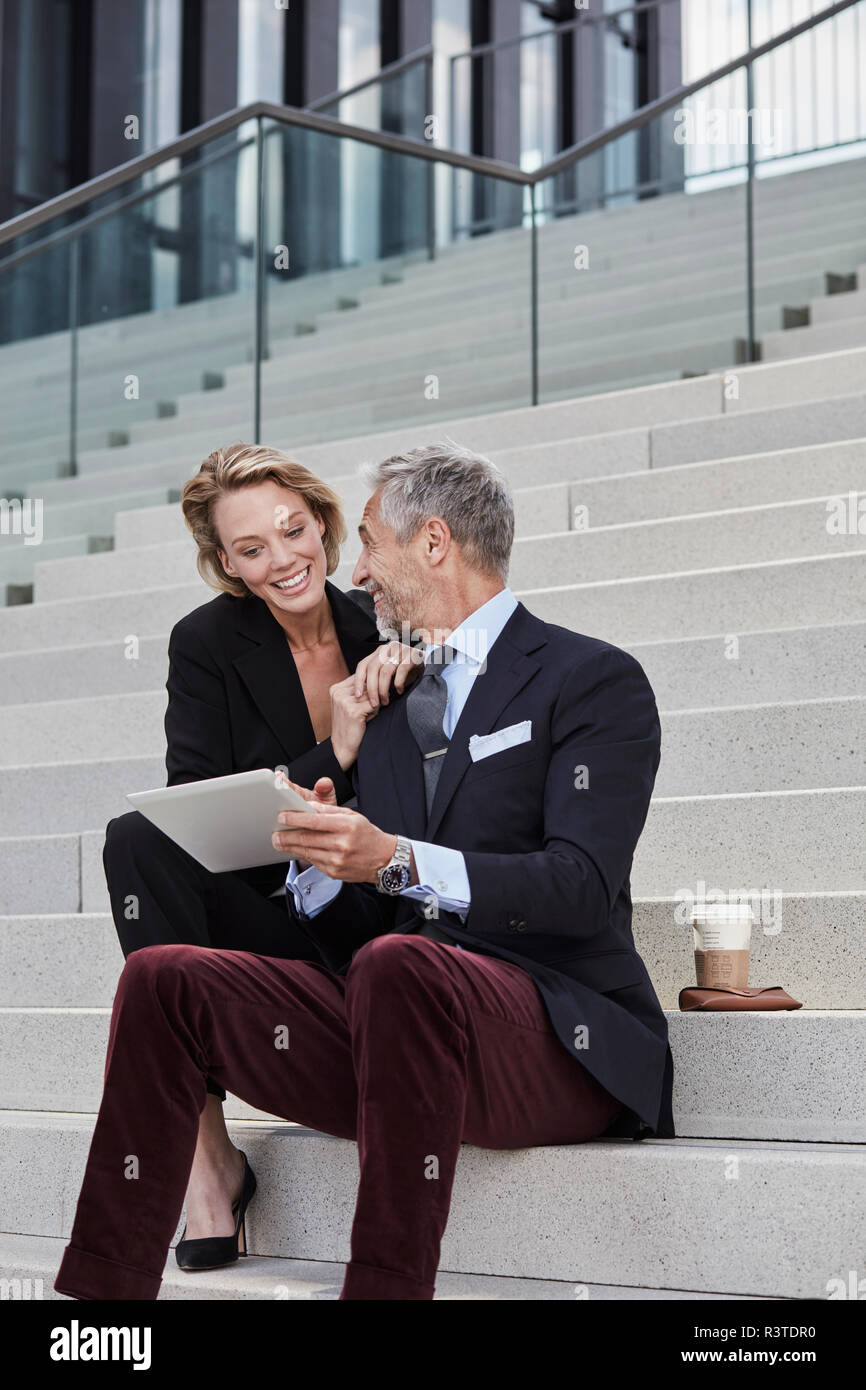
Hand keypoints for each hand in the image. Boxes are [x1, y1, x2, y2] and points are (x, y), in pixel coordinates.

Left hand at [272, 801, 396, 883]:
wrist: (384, 859)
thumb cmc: (366, 834)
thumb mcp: (352, 816)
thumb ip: (329, 811)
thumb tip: (307, 807)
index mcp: (347, 826)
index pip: (315, 821)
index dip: (295, 819)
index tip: (282, 817)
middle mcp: (342, 844)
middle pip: (307, 838)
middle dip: (287, 836)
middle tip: (275, 833)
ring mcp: (338, 860)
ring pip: (307, 851)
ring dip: (290, 847)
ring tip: (279, 842)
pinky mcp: (334, 872)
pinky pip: (313, 861)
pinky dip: (302, 855)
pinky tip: (296, 850)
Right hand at [329, 676, 377, 771]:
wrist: (343, 747)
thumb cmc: (351, 725)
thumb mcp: (351, 704)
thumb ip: (359, 690)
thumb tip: (379, 676)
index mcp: (336, 688)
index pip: (361, 677)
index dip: (370, 688)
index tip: (369, 699)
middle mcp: (338, 692)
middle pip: (368, 685)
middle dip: (372, 698)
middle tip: (366, 711)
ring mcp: (344, 701)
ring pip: (372, 694)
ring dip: (374, 705)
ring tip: (365, 716)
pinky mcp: (353, 710)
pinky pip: (375, 704)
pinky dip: (375, 713)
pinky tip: (366, 720)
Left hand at [352, 641, 423, 709]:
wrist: (427, 665)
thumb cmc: (405, 672)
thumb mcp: (388, 673)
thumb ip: (375, 678)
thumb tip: (359, 693)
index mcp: (379, 651)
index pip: (363, 664)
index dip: (358, 680)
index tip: (357, 695)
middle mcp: (388, 648)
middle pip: (373, 668)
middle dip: (371, 688)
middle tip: (374, 703)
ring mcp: (401, 650)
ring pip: (385, 671)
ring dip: (384, 689)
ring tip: (385, 701)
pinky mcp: (412, 655)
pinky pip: (401, 671)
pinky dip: (398, 684)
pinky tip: (399, 691)